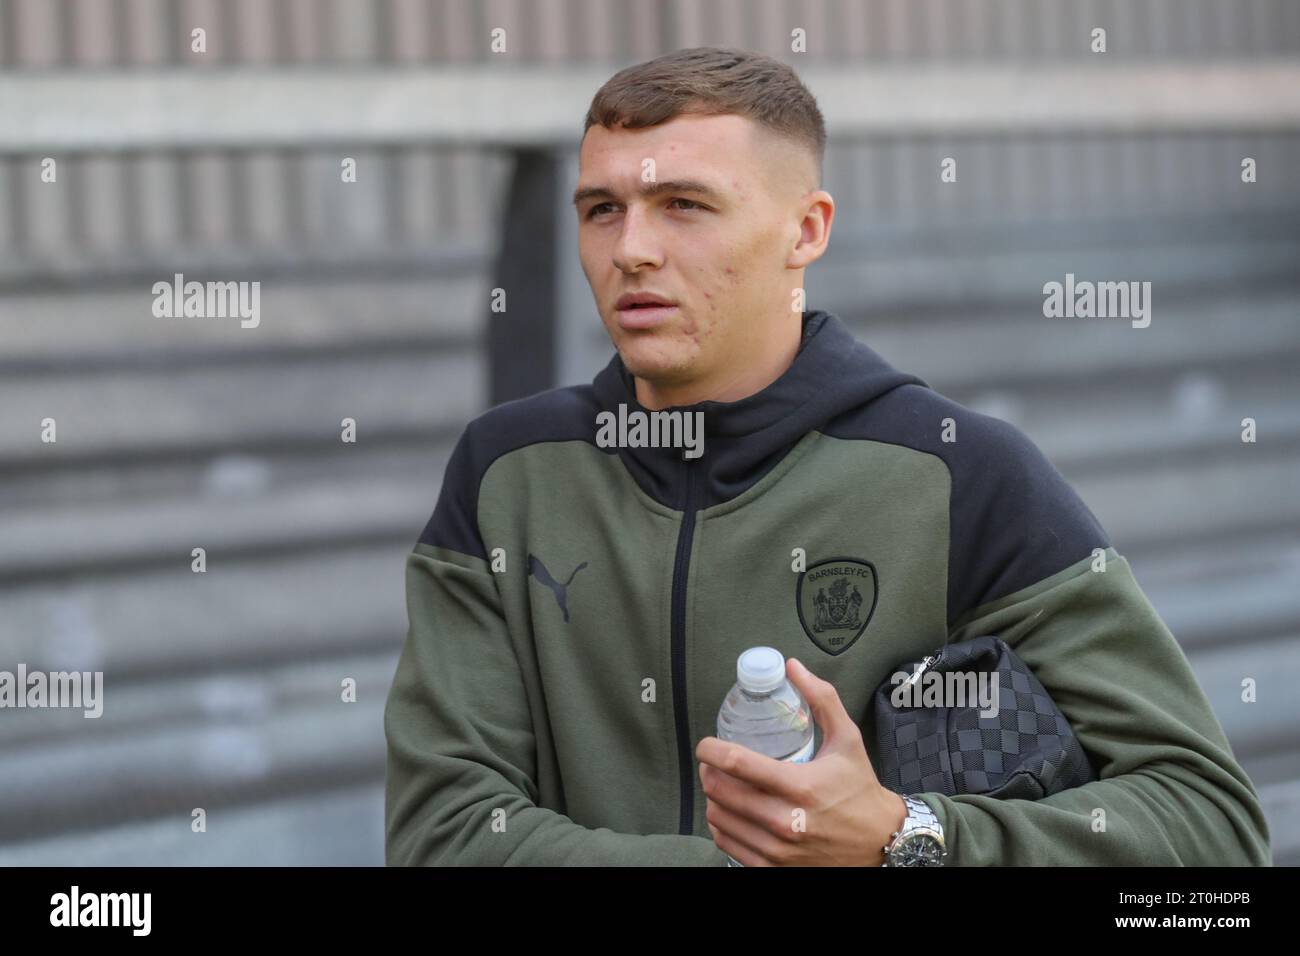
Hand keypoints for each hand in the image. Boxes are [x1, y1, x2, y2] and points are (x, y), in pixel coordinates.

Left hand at [697, 657, 907, 865]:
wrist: (880, 843)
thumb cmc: (860, 789)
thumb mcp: (848, 739)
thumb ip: (820, 699)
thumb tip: (793, 666)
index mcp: (801, 786)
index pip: (737, 763)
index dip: (710, 749)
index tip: (705, 744)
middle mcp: (786, 821)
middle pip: (720, 791)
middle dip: (709, 771)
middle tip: (713, 763)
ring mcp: (778, 850)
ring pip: (719, 818)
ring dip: (713, 798)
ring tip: (721, 785)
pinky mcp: (774, 868)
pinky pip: (727, 844)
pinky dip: (721, 825)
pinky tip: (729, 813)